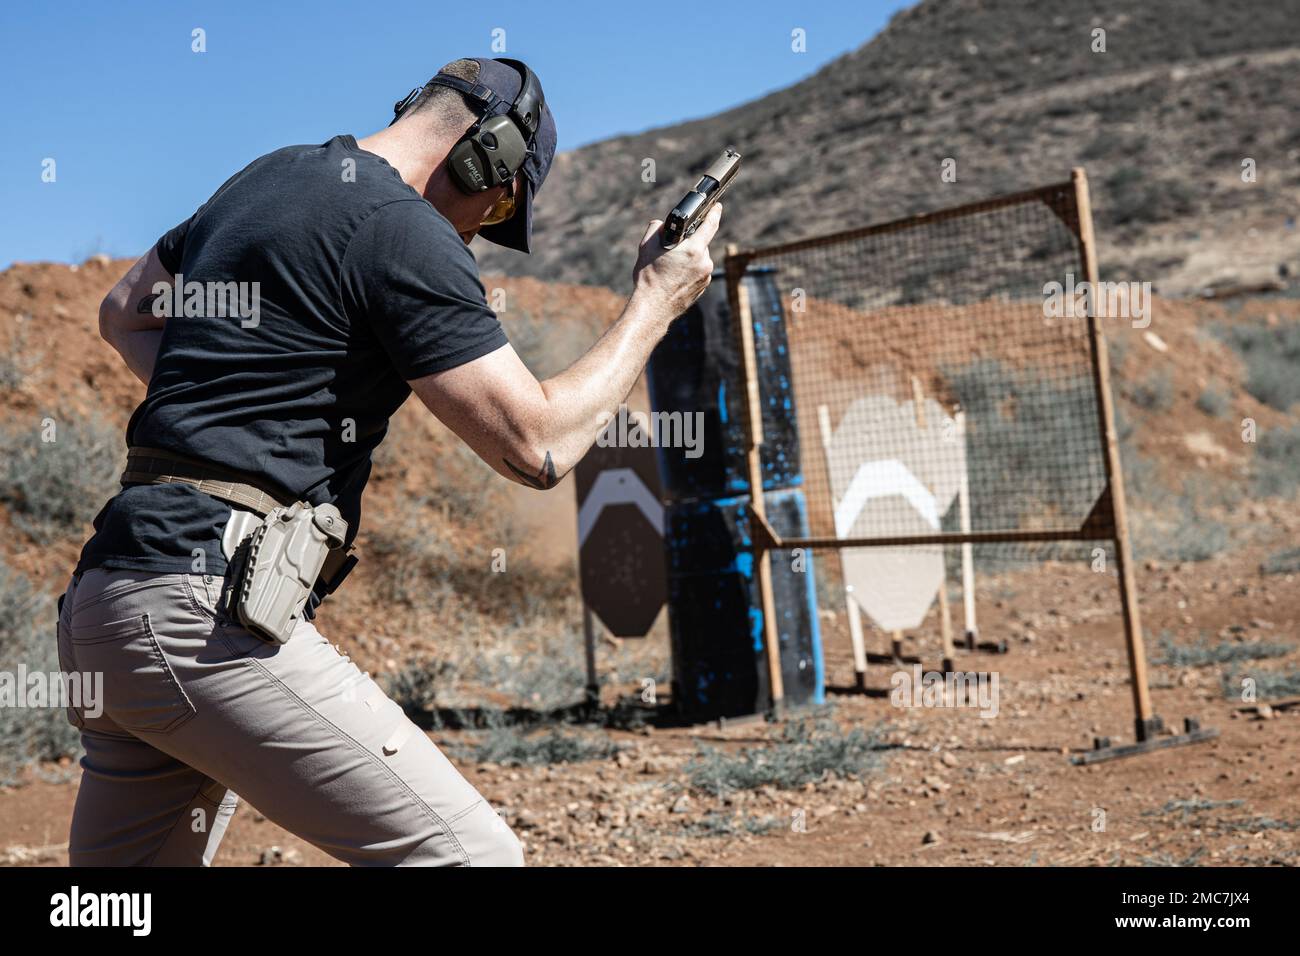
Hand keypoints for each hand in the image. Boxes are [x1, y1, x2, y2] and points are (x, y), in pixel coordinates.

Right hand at [631, 203, 722, 322]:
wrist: (653, 308)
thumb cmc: (649, 277)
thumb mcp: (646, 246)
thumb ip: (656, 227)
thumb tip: (662, 224)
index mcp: (694, 249)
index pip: (710, 224)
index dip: (714, 212)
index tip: (717, 206)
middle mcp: (704, 262)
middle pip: (701, 243)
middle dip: (689, 242)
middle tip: (673, 248)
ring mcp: (706, 276)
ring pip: (700, 258)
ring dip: (689, 257)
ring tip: (671, 266)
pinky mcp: (703, 287)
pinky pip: (699, 271)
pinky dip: (690, 270)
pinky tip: (675, 276)